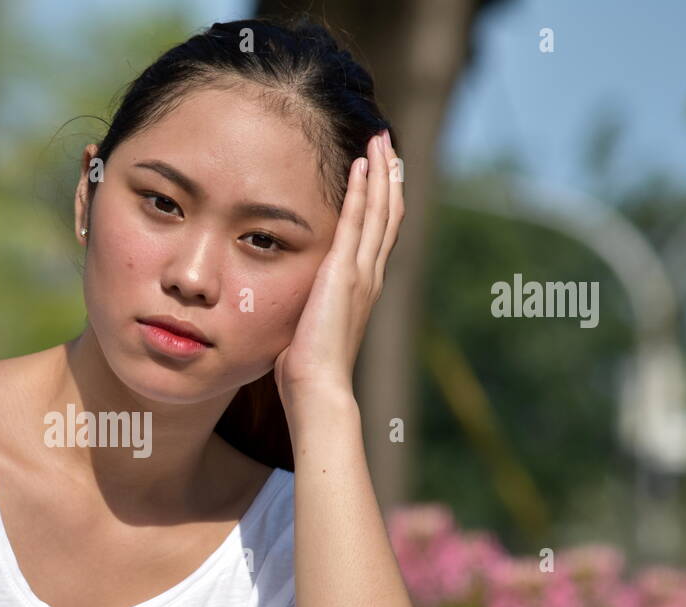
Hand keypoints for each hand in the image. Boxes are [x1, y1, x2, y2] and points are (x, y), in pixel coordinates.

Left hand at [274, 128, 403, 409]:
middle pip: (387, 214)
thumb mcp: (309, 327)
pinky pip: (356, 222)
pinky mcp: (344, 272)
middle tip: (387, 142)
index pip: (377, 233)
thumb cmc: (308, 369)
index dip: (381, 200)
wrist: (318, 387)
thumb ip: (310, 307)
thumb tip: (297, 305)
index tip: (379, 170)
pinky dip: (361, 191)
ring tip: (380, 140)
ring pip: (379, 210)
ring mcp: (361, 273)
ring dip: (380, 173)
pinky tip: (362, 164)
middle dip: (388, 175)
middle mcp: (370, 275)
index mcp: (363, 287)